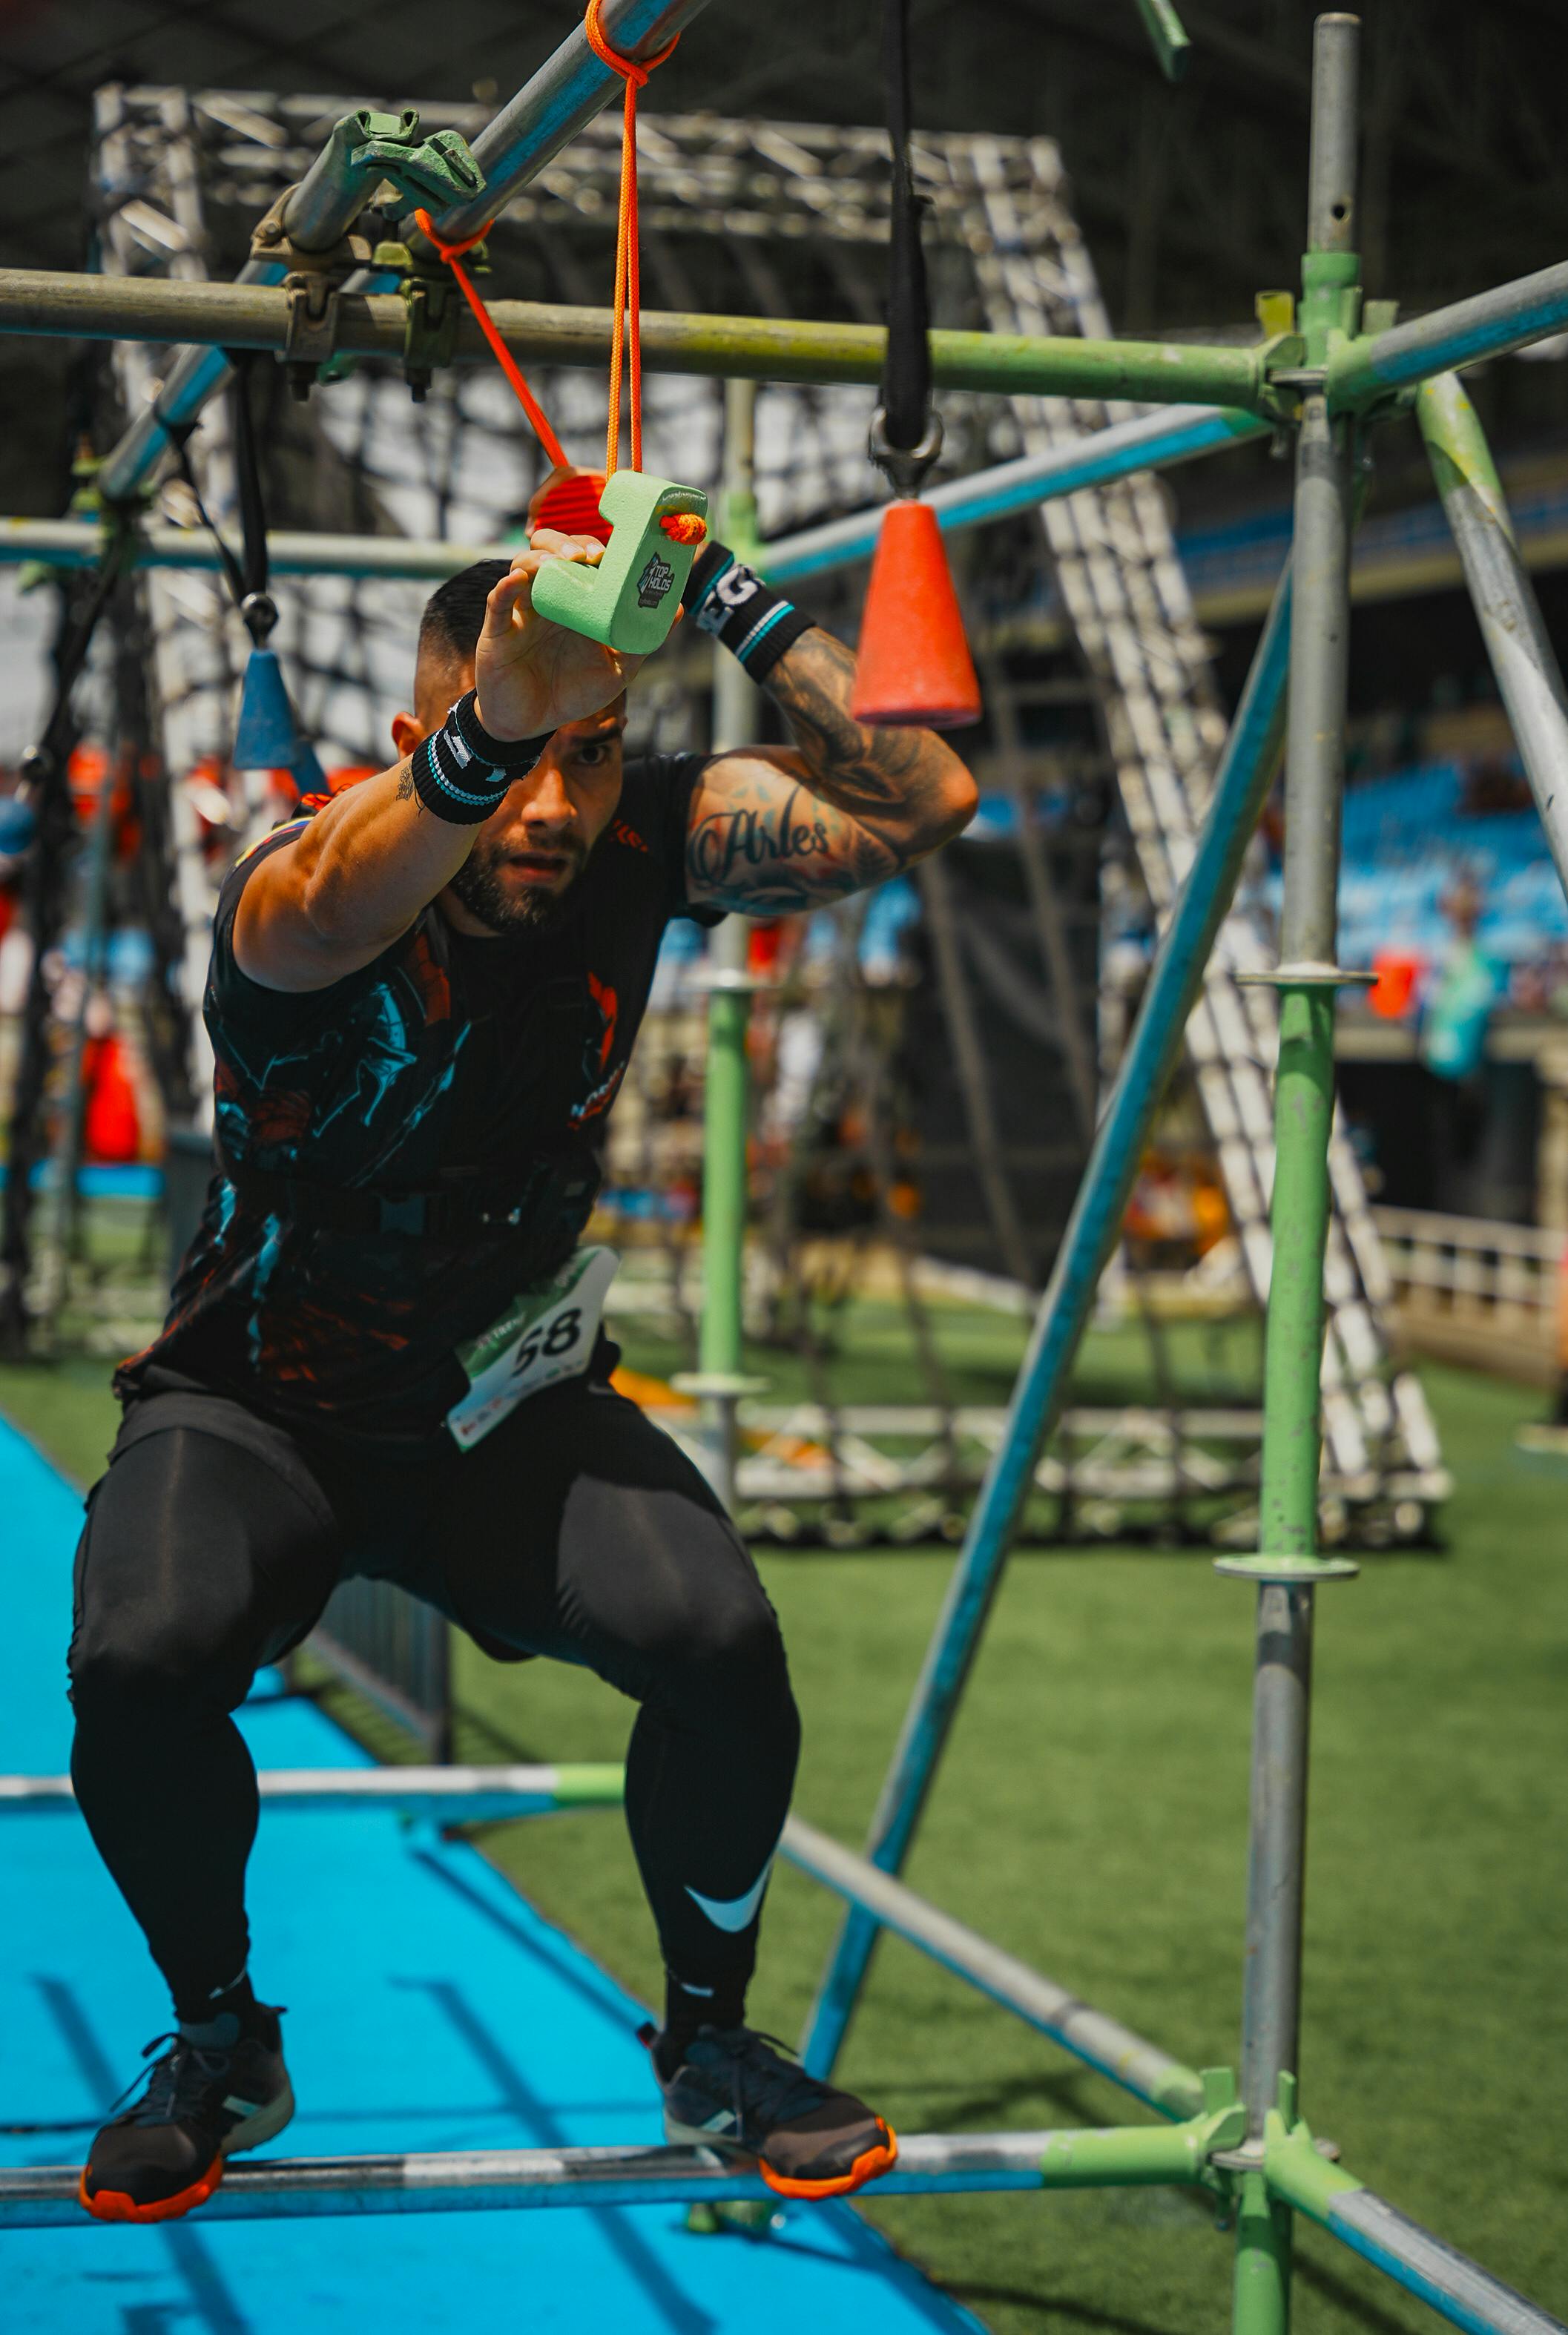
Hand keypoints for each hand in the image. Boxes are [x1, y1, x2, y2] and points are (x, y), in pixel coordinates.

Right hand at [473, 532, 648, 738]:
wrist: (531, 725)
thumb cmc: (571, 692)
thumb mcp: (615, 669)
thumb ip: (642, 641)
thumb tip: (676, 609)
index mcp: (575, 601)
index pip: (581, 557)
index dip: (594, 547)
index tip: (613, 551)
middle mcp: (548, 598)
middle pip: (549, 551)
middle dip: (567, 543)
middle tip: (590, 555)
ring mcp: (521, 611)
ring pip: (522, 567)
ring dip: (540, 558)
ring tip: (561, 562)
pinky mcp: (497, 632)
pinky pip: (498, 602)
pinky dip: (506, 587)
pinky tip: (518, 581)